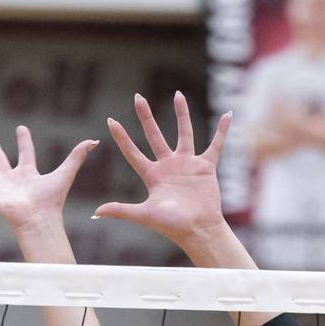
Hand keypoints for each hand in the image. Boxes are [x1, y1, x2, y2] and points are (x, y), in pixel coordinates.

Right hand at [0, 127, 96, 238]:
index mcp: (27, 174)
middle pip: (0, 162)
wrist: (38, 221)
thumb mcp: (65, 173)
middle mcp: (10, 181)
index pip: (25, 153)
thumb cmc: (52, 202)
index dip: (24, 140)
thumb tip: (95, 140)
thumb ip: (78, 156)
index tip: (21, 128)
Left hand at [94, 91, 232, 248]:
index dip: (121, 138)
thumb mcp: (144, 215)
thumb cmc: (172, 226)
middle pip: (154, 135)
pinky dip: (222, 131)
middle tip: (138, 98)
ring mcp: (188, 164)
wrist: (198, 230)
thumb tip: (96, 213)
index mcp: (152, 176)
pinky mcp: (206, 167)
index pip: (132, 153)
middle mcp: (169, 166)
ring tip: (178, 94)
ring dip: (182, 114)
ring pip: (184, 133)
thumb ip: (122, 211)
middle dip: (146, 117)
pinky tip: (228, 115)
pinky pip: (216, 145)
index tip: (110, 120)